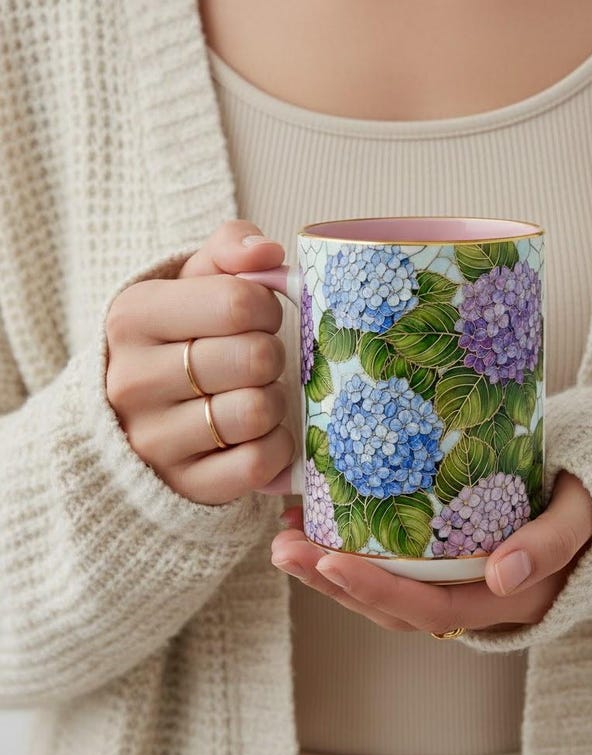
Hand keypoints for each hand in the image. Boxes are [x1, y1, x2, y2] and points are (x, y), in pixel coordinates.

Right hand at [105, 220, 294, 504]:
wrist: (136, 414)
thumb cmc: (180, 338)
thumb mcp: (192, 283)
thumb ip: (229, 250)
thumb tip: (268, 253)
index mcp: (133, 318)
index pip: (237, 302)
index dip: (267, 307)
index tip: (258, 316)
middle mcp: (133, 381)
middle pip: (255, 358)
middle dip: (272, 354)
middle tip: (258, 359)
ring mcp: (154, 441)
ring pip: (258, 411)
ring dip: (274, 401)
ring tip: (256, 393)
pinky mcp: (185, 485)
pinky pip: (259, 463)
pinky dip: (276, 447)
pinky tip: (258, 433)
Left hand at [270, 471, 591, 632]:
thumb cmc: (591, 502)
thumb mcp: (581, 518)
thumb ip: (550, 545)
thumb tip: (503, 574)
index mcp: (507, 598)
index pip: (430, 607)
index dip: (376, 589)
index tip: (328, 559)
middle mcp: (475, 601)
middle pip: (392, 605)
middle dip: (332, 581)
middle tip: (282, 547)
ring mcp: (458, 585)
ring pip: (385, 593)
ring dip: (330, 571)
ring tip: (285, 538)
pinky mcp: (447, 564)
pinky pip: (394, 570)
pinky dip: (352, 554)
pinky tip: (319, 526)